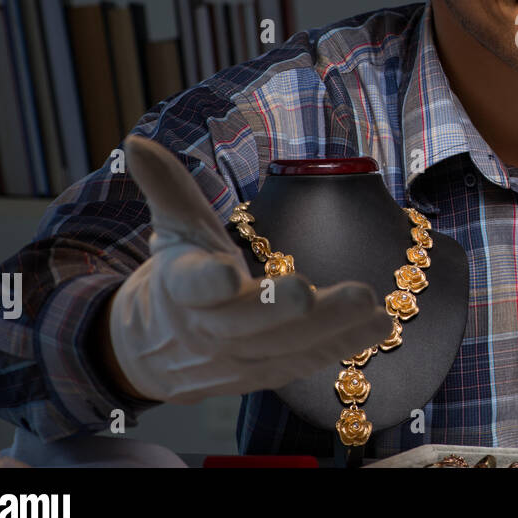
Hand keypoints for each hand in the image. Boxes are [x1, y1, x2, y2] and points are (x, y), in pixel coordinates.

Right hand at [107, 135, 393, 404]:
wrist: (155, 348)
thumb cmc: (177, 274)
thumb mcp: (171, 229)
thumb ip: (166, 186)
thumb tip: (136, 142)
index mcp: (180, 287)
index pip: (190, 285)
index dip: (208, 282)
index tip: (229, 274)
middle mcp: (207, 330)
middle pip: (243, 324)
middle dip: (276, 310)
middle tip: (308, 293)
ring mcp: (238, 359)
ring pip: (284, 347)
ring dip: (329, 327)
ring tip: (370, 303)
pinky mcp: (267, 374)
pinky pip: (307, 362)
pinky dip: (345, 345)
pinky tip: (381, 324)